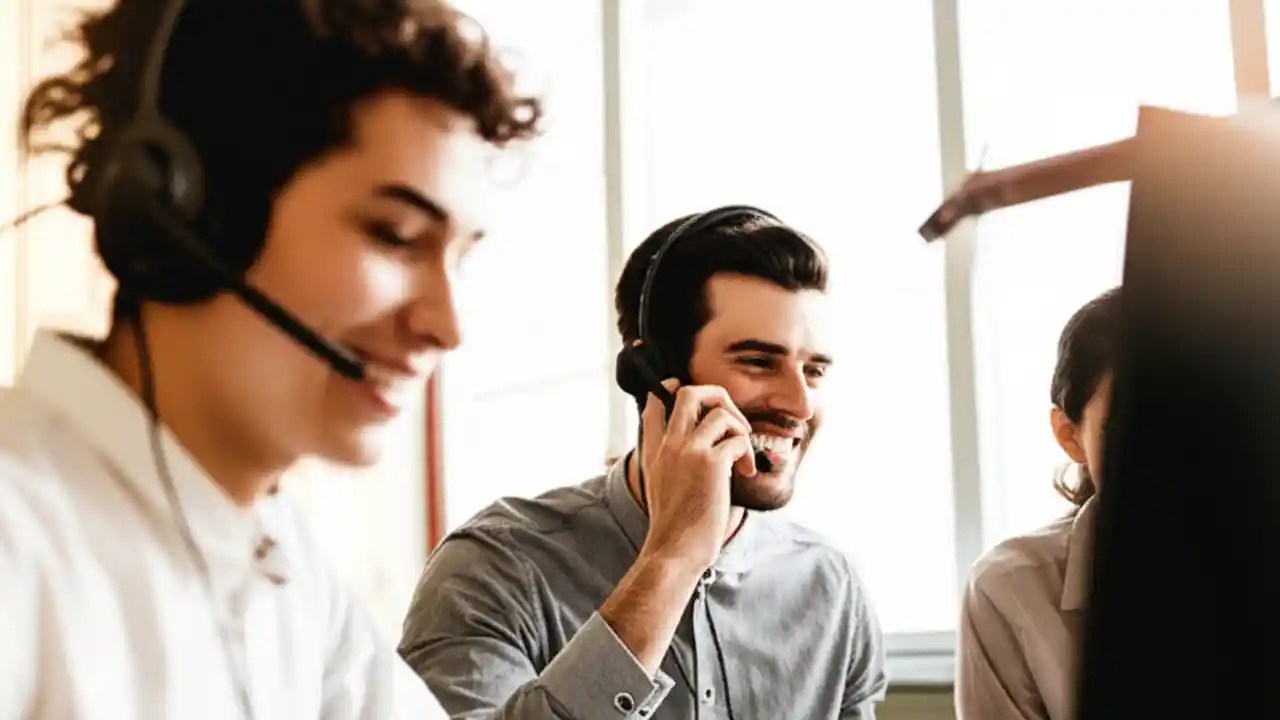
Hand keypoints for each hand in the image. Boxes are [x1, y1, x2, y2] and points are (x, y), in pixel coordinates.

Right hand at [638, 379, 756, 572]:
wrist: (675, 551)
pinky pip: (738, 439)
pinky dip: (747, 452)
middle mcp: (668, 445)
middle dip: (716, 396)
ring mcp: (688, 451)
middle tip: (731, 421)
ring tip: (743, 453)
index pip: (654, 405)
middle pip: (688, 392)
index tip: (692, 400)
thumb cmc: (676, 529)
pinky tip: (746, 472)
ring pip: (719, 411)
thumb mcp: (662, 491)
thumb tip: (702, 455)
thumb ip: (672, 466)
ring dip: (739, 428)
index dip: (670, 392)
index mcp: (654, 452)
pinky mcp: (710, 463)